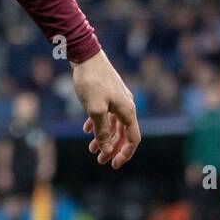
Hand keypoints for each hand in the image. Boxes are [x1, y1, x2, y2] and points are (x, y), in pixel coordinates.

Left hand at [71, 50, 140, 168]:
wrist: (85, 54)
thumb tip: (107, 149)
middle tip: (99, 159)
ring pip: (114, 124)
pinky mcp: (107, 92)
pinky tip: (87, 128)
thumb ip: (102, 131)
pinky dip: (98, 123)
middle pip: (123, 133)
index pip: (133, 138)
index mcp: (127, 110)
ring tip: (91, 148)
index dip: (125, 153)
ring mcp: (117, 98)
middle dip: (112, 148)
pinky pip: (106, 113)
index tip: (113, 164)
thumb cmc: (91, 81)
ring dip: (104, 137)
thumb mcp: (95, 109)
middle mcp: (126, 105)